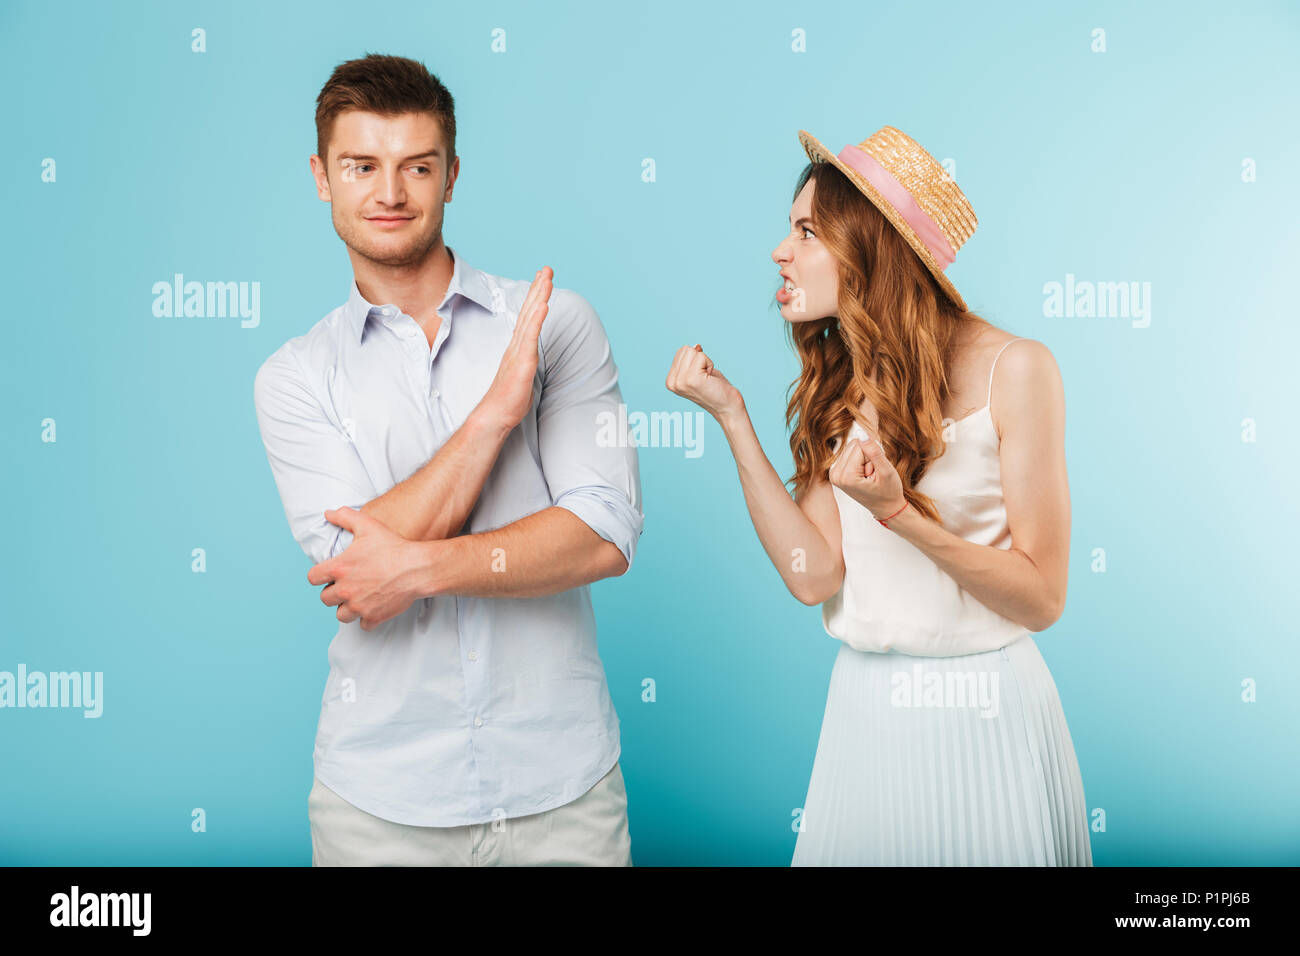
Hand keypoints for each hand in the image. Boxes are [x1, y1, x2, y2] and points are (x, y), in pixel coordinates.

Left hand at [307, 508, 428, 630]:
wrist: (416, 568)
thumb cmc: (393, 546)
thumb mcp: (368, 525)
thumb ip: (344, 517)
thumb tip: (327, 513)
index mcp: (339, 568)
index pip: (313, 578)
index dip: (320, 576)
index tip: (329, 574)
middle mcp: (345, 590)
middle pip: (325, 599)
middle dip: (334, 593)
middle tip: (347, 585)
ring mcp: (359, 606)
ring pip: (341, 615)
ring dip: (348, 608)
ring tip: (358, 598)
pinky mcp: (374, 617)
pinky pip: (363, 625)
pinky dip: (367, 618)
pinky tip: (374, 606)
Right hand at [478, 267, 552, 430]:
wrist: (495, 415)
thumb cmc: (508, 399)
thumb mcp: (522, 374)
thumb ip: (526, 361)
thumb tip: (530, 358)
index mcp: (518, 347)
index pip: (528, 317)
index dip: (535, 297)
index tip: (542, 280)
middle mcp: (517, 345)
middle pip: (529, 311)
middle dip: (538, 289)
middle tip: (547, 269)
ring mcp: (518, 352)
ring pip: (530, 319)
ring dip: (539, 297)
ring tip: (546, 279)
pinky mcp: (522, 362)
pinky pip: (530, 338)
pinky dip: (537, 320)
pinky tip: (543, 305)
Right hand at [665, 344, 743, 419]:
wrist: (727, 408)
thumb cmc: (715, 390)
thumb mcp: (697, 372)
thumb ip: (691, 360)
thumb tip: (696, 345)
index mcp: (670, 381)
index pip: (680, 352)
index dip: (695, 360)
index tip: (700, 376)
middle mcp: (672, 382)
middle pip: (685, 350)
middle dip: (699, 359)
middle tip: (705, 377)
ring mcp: (681, 381)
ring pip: (692, 351)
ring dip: (705, 362)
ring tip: (707, 378)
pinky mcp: (692, 379)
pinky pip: (701, 356)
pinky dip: (709, 364)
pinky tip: (710, 379)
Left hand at [828, 432, 906, 520]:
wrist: (886, 507)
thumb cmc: (888, 493)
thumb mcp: (885, 471)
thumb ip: (874, 452)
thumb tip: (862, 434)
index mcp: (845, 476)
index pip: (860, 445)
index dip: (873, 456)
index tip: (875, 472)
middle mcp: (835, 475)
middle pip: (854, 445)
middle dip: (867, 456)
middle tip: (873, 473)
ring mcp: (834, 474)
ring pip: (852, 447)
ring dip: (864, 459)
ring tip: (869, 474)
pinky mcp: (837, 472)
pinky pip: (850, 453)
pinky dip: (860, 461)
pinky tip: (865, 474)